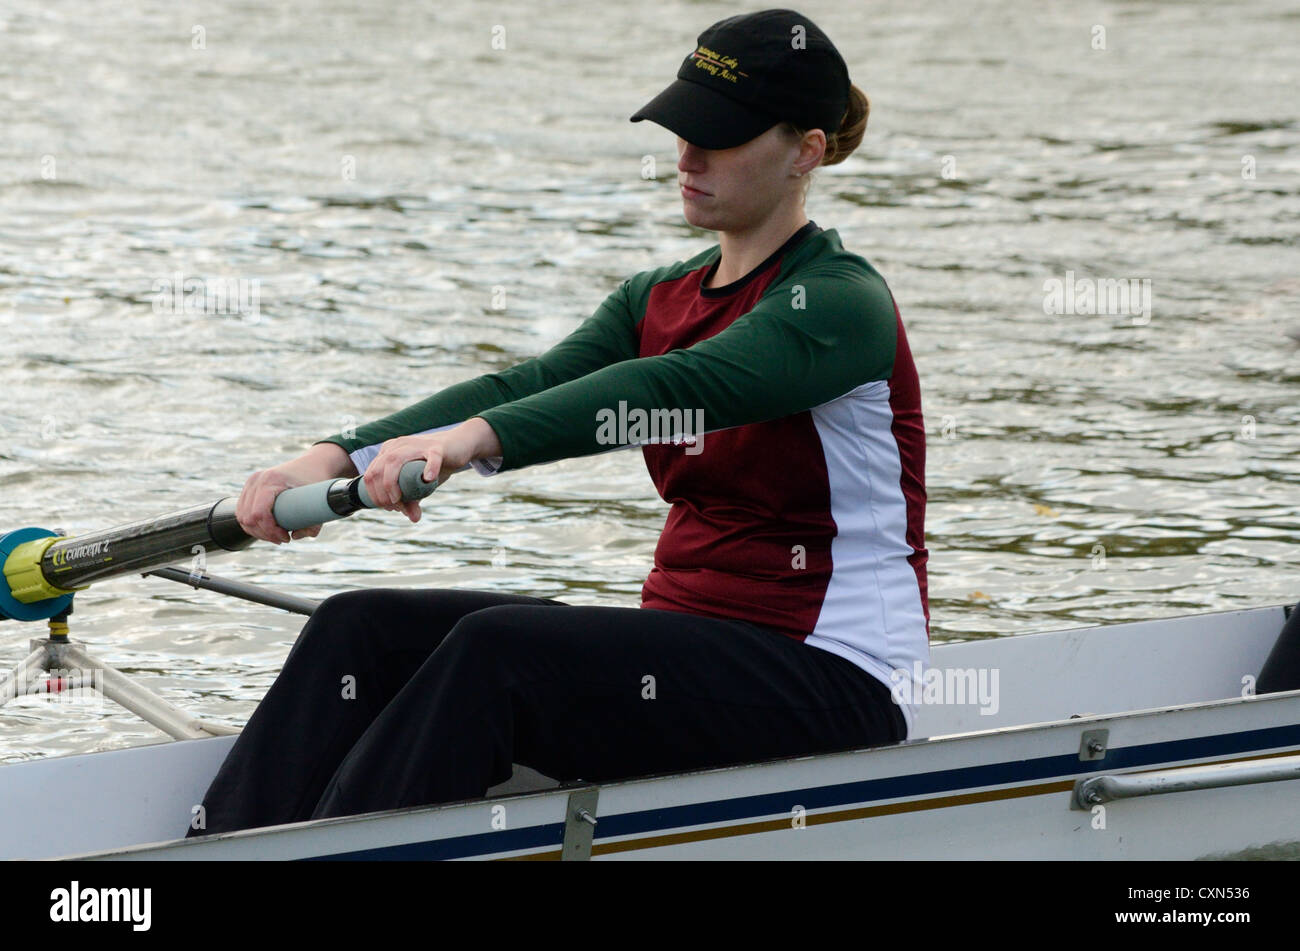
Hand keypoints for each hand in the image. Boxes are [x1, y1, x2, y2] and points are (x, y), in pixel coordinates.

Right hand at [236, 443, 355, 543]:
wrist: (312, 464)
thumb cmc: (316, 481)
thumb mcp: (320, 502)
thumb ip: (313, 524)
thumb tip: (295, 536)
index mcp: (271, 480)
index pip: (259, 513)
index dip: (270, 531)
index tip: (287, 537)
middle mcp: (256, 480)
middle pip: (248, 518)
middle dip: (265, 534)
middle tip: (284, 538)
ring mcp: (251, 483)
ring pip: (242, 517)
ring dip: (258, 532)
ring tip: (277, 536)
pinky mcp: (249, 488)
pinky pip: (242, 512)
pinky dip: (252, 525)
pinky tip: (268, 530)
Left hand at [362, 418, 501, 523]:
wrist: (459, 445)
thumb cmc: (435, 464)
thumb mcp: (421, 483)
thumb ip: (414, 498)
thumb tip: (413, 518)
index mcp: (389, 451)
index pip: (371, 474)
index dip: (375, 494)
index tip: (387, 507)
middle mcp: (399, 445)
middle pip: (378, 469)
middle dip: (382, 493)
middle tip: (395, 507)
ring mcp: (417, 444)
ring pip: (395, 461)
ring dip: (393, 485)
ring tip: (401, 500)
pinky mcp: (437, 447)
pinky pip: (431, 458)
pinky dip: (429, 469)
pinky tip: (428, 479)